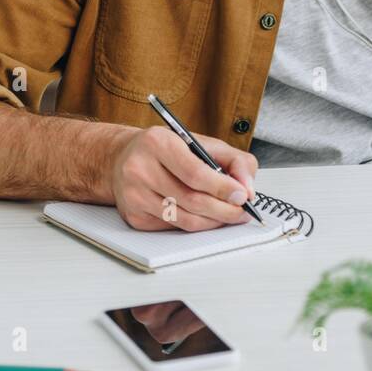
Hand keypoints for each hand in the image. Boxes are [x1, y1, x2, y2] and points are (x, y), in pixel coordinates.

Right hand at [109, 126, 258, 231]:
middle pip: (191, 200)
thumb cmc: (168, 149)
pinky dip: (194, 225)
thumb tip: (248, 189)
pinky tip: (205, 217)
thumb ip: (233, 160)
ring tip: (229, 216)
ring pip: (183, 220)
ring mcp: (133, 195)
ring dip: (212, 222)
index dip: (223, 188)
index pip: (195, 173)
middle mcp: (140, 169)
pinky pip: (172, 227)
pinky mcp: (134, 216)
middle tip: (242, 213)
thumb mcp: (202, 143)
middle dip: (224, 210)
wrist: (123, 158)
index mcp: (158, 143)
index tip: (244, 196)